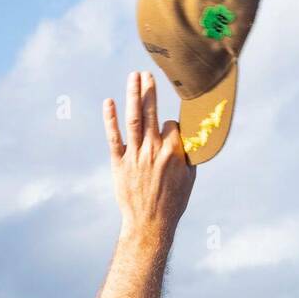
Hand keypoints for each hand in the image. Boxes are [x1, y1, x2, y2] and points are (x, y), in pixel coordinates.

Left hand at [104, 71, 195, 245]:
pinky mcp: (119, 162)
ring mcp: (135, 155)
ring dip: (134, 94)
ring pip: (134, 118)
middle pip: (152, 112)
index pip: (171, 124)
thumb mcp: (189, 178)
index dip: (171, 125)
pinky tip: (109, 102)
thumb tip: (188, 137)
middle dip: (150, 90)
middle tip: (148, 73)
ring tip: (134, 76)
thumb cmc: (173, 203)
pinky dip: (111, 118)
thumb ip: (188, 154)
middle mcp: (154, 150)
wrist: (150, 224)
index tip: (169, 132)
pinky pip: (114, 137)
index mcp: (174, 153)